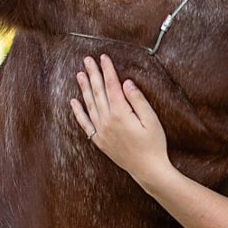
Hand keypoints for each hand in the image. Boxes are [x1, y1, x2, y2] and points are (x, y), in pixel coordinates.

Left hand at [69, 53, 170, 186]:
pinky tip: (74, 102)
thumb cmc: (154, 145)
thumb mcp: (151, 120)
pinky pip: (85, 124)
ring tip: (80, 74)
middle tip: (87, 60)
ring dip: (84, 88)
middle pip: (98, 92)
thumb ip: (137, 100)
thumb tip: (126, 82)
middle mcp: (107, 121)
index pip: (111, 86)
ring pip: (90, 105)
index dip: (107, 70)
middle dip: (93, 74)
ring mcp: (101, 131)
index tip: (104, 57)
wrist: (148, 170)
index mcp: (120, 113)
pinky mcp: (100, 141)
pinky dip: (78, 112)